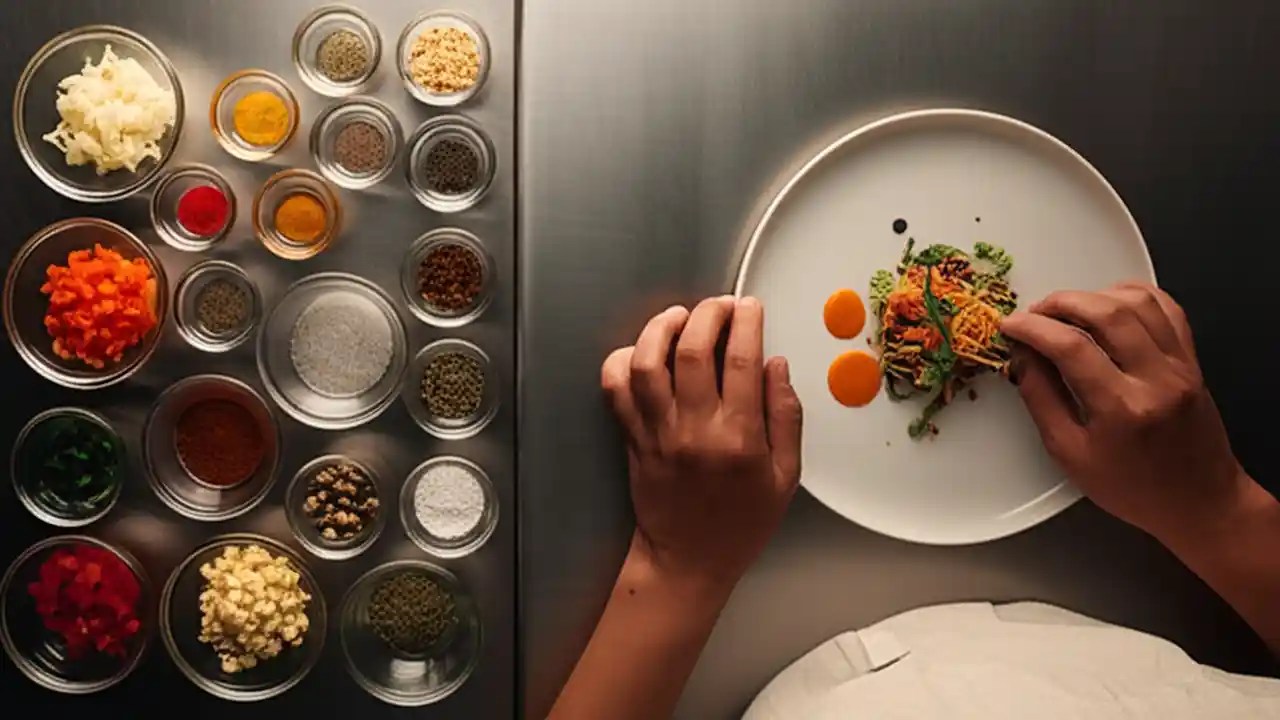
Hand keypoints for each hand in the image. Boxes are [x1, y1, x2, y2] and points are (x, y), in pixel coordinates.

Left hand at [601, 296, 802, 588]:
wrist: (688, 561)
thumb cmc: (743, 521)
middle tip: (720, 306)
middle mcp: (693, 429)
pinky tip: (642, 350)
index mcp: (738, 437)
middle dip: (707, 314)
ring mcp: (657, 432)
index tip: (750, 306)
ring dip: (661, 328)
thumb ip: (785, 416)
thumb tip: (775, 364)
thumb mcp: (786, 476)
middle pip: (691, 349)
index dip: (745, 323)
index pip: (740, 360)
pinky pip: (615, 390)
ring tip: (680, 316)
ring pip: (647, 362)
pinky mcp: (632, 439)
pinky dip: (622, 361)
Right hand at [1001, 282, 1248, 541]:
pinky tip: (1109, 304)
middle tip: (1034, 313)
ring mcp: (1179, 366)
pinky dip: (1135, 295)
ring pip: (1138, 302)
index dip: (1032, 328)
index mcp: (1121, 409)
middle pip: (1105, 313)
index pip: (1070, 347)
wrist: (1199, 501)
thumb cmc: (1133, 488)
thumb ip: (1042, 399)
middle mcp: (1156, 380)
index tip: (1011, 325)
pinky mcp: (1192, 361)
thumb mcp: (1070, 454)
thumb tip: (1021, 356)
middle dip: (1060, 303)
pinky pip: (1168, 308)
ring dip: (1094, 294)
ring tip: (1067, 308)